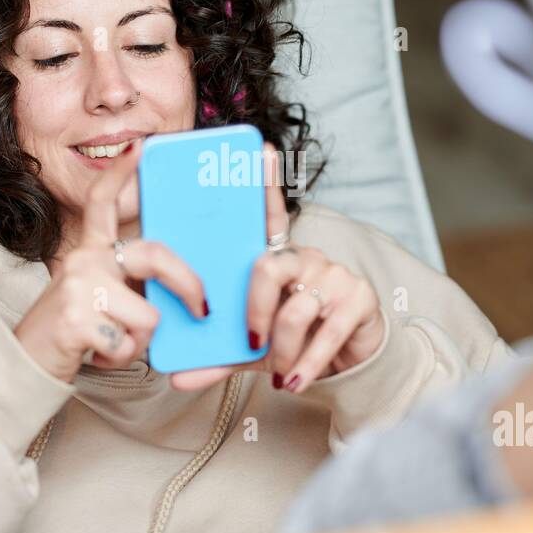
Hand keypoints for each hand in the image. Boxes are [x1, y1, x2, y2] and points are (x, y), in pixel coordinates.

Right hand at [13, 139, 208, 381]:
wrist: (25, 363)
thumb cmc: (74, 330)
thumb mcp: (100, 295)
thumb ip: (129, 280)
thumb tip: (183, 284)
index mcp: (90, 250)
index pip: (102, 201)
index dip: (122, 172)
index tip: (141, 146)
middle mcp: (83, 260)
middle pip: (155, 256)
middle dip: (189, 284)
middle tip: (202, 307)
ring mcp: (79, 288)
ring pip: (148, 315)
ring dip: (138, 342)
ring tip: (113, 344)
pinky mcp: (77, 319)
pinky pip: (129, 344)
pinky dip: (121, 359)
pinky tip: (99, 355)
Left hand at [170, 143, 385, 393]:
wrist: (349, 365)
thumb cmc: (294, 344)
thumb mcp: (253, 349)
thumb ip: (216, 356)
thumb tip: (173, 377)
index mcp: (278, 260)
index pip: (270, 217)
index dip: (265, 185)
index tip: (261, 152)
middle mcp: (307, 259)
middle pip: (268, 268)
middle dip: (255, 312)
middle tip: (252, 343)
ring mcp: (335, 276)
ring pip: (294, 309)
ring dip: (282, 350)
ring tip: (279, 372)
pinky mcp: (359, 299)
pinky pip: (325, 331)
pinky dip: (306, 363)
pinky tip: (295, 380)